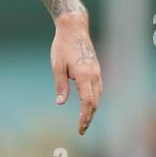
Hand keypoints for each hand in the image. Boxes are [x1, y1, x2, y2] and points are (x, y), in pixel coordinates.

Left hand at [52, 13, 101, 134]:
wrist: (74, 27)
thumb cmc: (62, 45)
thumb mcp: (57, 65)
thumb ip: (61, 85)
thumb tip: (60, 103)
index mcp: (84, 75)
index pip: (88, 102)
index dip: (85, 117)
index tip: (80, 128)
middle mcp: (94, 75)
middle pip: (95, 102)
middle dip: (89, 117)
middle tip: (82, 129)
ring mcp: (97, 71)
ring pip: (98, 95)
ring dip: (93, 109)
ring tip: (85, 120)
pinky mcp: (96, 68)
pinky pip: (98, 88)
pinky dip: (94, 99)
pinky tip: (89, 104)